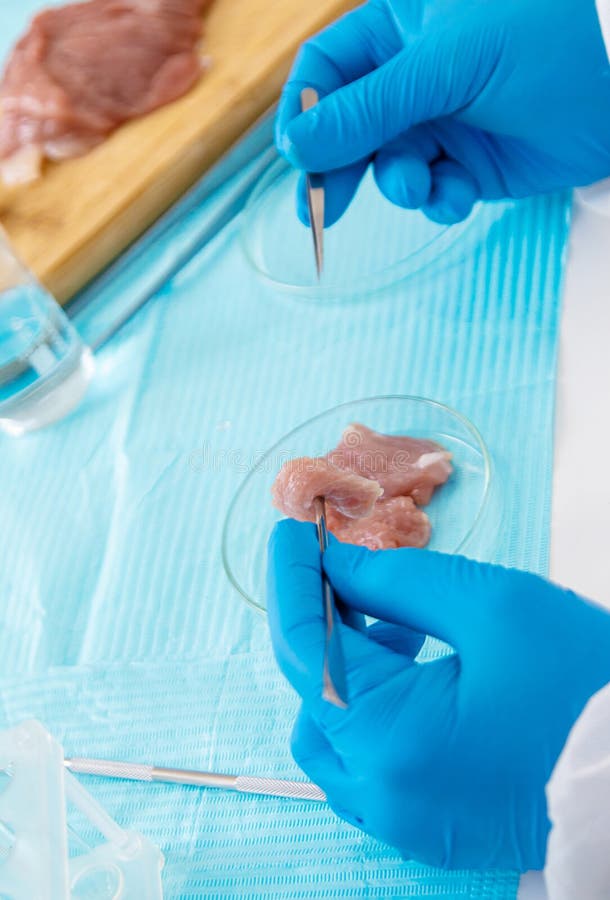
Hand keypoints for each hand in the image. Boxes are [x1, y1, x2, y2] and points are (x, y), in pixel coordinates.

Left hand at [267, 519, 609, 870]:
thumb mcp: (494, 605)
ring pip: (330, 730)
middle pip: (312, 687)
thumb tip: (335, 565)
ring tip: (392, 621)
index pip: (305, 644)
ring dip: (344, 666)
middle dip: (320, 619)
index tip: (287, 534)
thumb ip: (397, 579)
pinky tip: (408, 668)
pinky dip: (367, 708)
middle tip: (346, 569)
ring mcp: (401, 820)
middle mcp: (382, 793)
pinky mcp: (424, 826)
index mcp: (394, 737)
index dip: (289, 579)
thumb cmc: (587, 690)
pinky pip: (363, 763)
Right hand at [275, 0, 609, 225]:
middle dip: (338, 169)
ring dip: (400, 184)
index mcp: (401, 25)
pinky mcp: (472, 162)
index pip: (329, 69)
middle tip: (319, 212)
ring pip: (391, 166)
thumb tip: (298, 144)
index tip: (299, 156)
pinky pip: (434, 190)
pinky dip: (440, 200)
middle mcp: (415, 75)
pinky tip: (457, 195)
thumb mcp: (446, 64)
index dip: (307, 112)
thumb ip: (369, 109)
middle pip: (350, 128)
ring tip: (422, 185)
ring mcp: (443, 120)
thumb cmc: (545, 37)